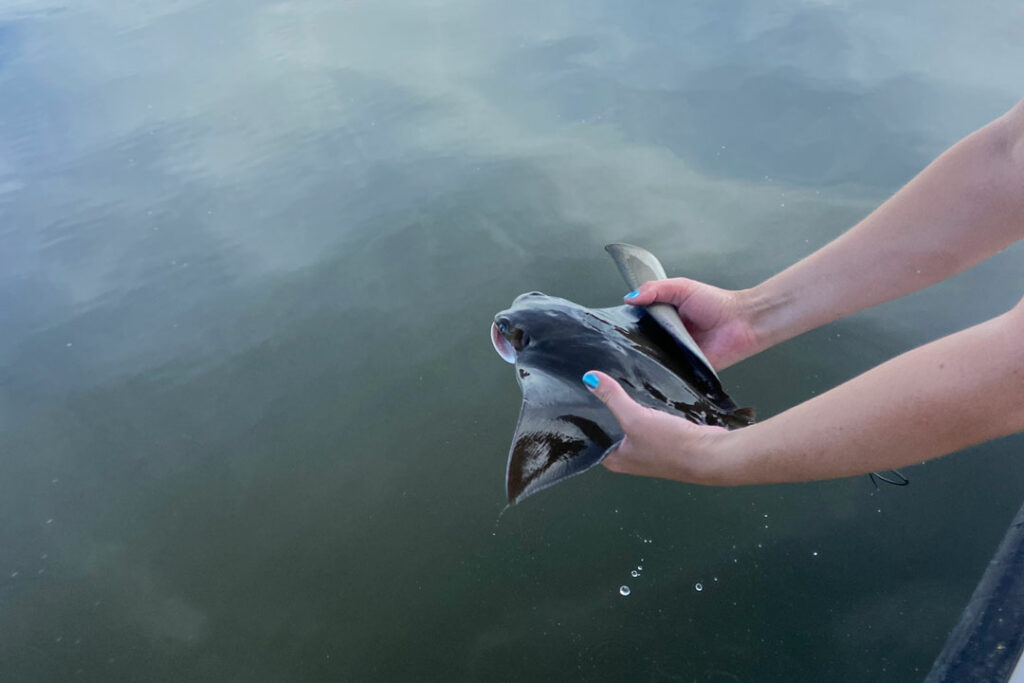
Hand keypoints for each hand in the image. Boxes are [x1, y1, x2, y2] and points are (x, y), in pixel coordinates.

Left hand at [582, 371, 734, 484]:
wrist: (711, 454)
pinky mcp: (663, 440)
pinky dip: (643, 409)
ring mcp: (646, 450)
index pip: (589, 438)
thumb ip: (613, 398)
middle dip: (603, 409)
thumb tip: (589, 378)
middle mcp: (627, 458)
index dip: (582, 418)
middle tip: (590, 383)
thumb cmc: (671, 444)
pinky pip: (647, 421)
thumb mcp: (636, 418)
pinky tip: (639, 392)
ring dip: (625, 408)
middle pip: (609, 429)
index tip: (573, 396)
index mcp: (614, 460)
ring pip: (629, 424)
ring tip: (610, 383)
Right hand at [625, 279, 761, 368]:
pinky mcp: (685, 371)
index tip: (613, 326)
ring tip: (634, 358)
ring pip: (653, 359)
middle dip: (633, 342)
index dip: (626, 323)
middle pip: (643, 342)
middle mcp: (668, 336)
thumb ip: (655, 289)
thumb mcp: (682, 288)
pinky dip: (663, 373)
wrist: (742, 323)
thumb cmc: (716, 303)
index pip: (639, 322)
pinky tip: (654, 370)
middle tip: (620, 344)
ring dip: (647, 358)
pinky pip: (669, 374)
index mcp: (664, 317)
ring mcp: (676, 354)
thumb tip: (629, 298)